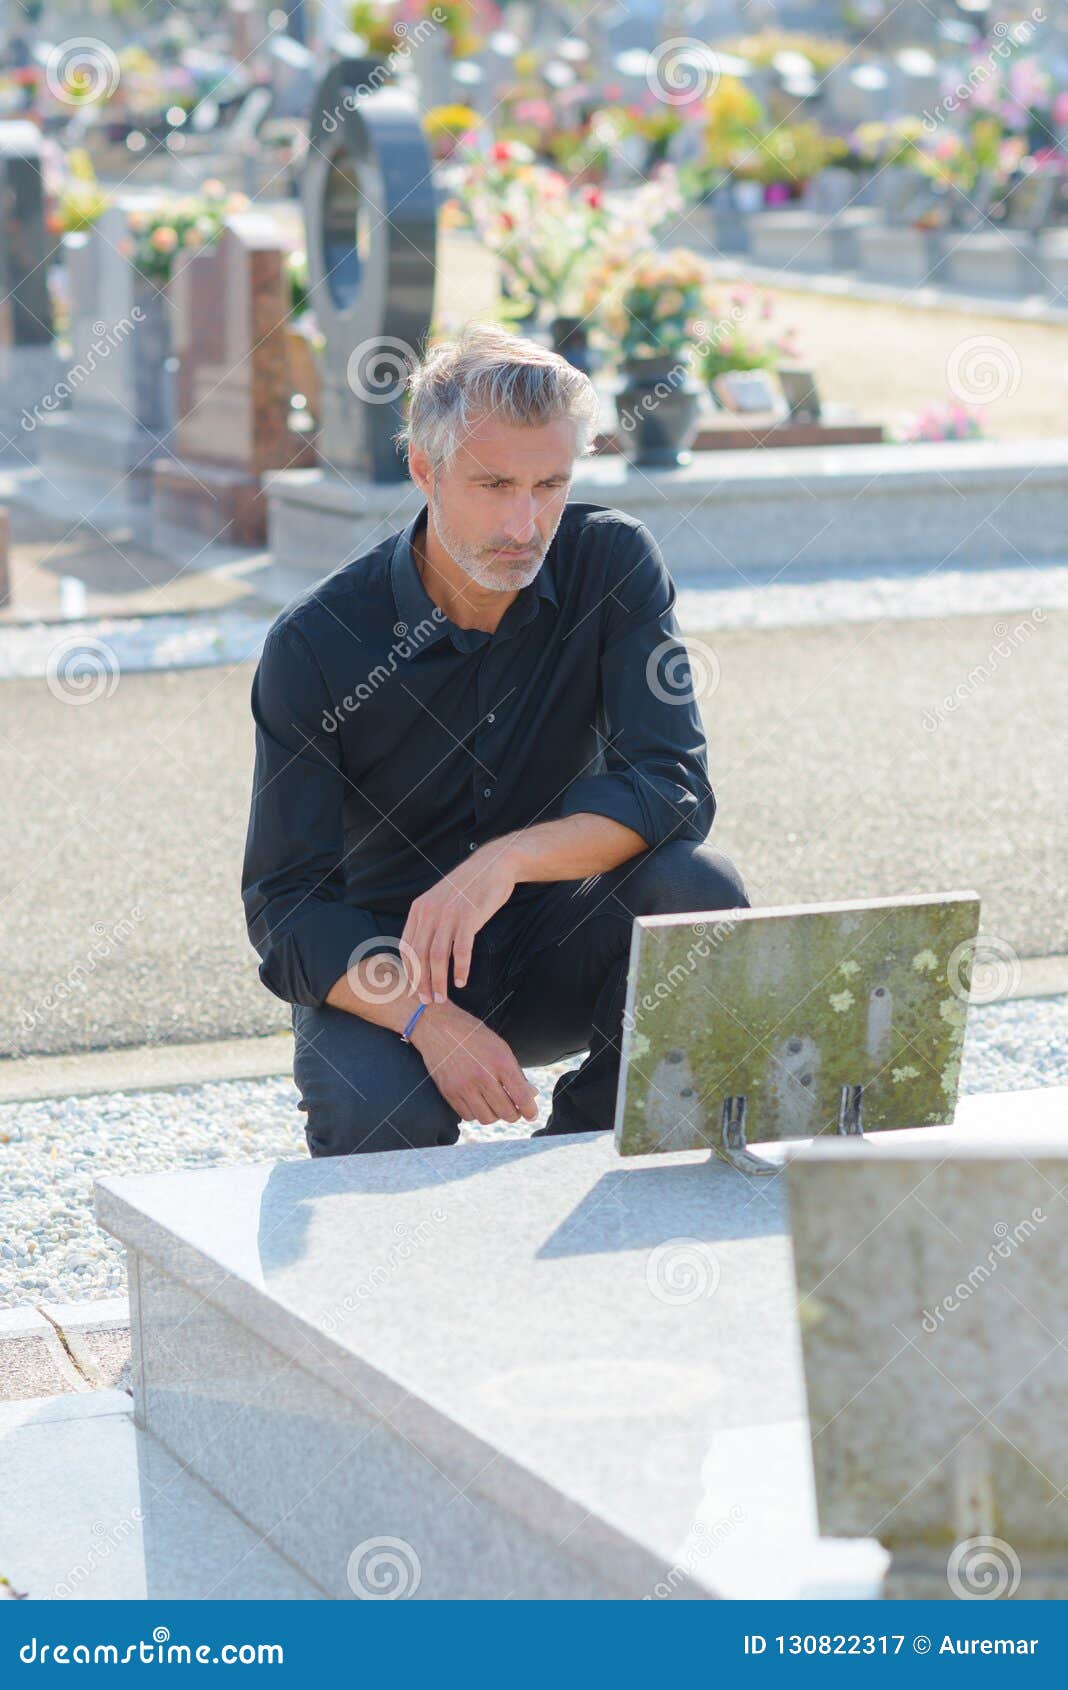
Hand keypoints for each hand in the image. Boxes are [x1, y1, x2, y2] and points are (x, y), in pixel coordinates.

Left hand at [400, 838, 517, 1003]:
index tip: (414, 989)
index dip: (409, 971)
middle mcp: (430, 912)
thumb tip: (424, 952)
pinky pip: (461, 950)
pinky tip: (461, 981)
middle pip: (419, 955)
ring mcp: (449, 914)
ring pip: (437, 956)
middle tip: (427, 1000)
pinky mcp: (468, 917)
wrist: (492, 865)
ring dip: (439, 981)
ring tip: (442, 997)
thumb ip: (430, 921)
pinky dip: (460, 969)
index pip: (407, 946)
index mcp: (419, 909)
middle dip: (421, 982)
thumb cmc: (468, 887)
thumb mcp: (440, 900)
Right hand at [411, 1001, 538, 1126]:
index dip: (530, 1111)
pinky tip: (478, 1102)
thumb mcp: (500, 1047)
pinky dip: (476, 1113)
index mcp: (500, 1061)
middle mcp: (482, 1076)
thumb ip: (516, 1072)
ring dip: (495, 1115)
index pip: (521, 1097)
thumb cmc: (473, 1035)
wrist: (437, 1026)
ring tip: (495, 1105)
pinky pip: (468, 1116)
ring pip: (487, 1118)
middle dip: (514, 1115)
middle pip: (506, 1112)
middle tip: (515, 1110)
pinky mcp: (448, 1092)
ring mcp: (463, 1086)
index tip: (531, 1115)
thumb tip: (531, 1094)